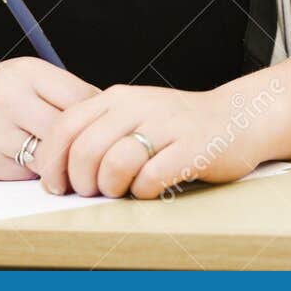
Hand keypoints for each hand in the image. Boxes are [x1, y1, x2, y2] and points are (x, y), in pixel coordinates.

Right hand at [0, 57, 98, 180]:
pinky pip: (29, 174)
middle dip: (84, 146)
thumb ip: (64, 93)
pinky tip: (45, 170)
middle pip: (68, 131)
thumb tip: (111, 117)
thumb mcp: (29, 78)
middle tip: (95, 155)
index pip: (81, 99)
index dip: (98, 119)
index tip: (104, 129)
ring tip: (74, 165)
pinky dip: (42, 175)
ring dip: (65, 165)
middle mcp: (11, 99)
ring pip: (51, 157)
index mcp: (29, 73)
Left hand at [35, 82, 284, 198]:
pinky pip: (151, 178)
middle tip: (93, 192)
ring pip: (115, 163)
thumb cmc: (179, 126)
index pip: (65, 126)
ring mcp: (166, 125)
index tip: (56, 185)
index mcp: (117, 97)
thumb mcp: (133, 115)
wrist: (238, 117)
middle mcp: (139, 106)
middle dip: (81, 182)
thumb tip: (55, 170)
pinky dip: (145, 191)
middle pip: (85, 150)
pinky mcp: (191, 149)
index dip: (51, 162)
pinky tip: (152, 187)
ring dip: (111, 188)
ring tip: (123, 190)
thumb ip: (97, 132)